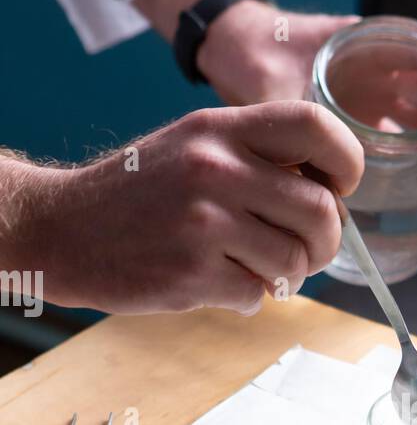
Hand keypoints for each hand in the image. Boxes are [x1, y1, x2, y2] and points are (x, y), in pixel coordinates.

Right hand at [0, 102, 362, 315]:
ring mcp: (204, 222)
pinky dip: (248, 298)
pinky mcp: (192, 273)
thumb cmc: (141, 192)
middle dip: (326, 241)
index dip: (346, 161)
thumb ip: (258, 156)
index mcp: (221, 129)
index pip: (315, 126)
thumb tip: (333, 192)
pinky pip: (257, 295)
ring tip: (257, 269)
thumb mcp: (195, 145)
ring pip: (295, 261)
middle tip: (307, 251)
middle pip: (320, 211)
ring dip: (287, 276)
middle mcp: (215, 169)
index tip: (342, 188)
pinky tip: (218, 283)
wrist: (63, 229)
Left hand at [134, 0, 416, 195]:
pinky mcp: (360, 115)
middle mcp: (378, 68)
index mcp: (370, 47)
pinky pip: (400, 133)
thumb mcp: (279, 91)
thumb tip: (320, 177)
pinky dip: (416, 156)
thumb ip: (296, 129)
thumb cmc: (253, 56)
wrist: (228, 48)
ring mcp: (372, 91)